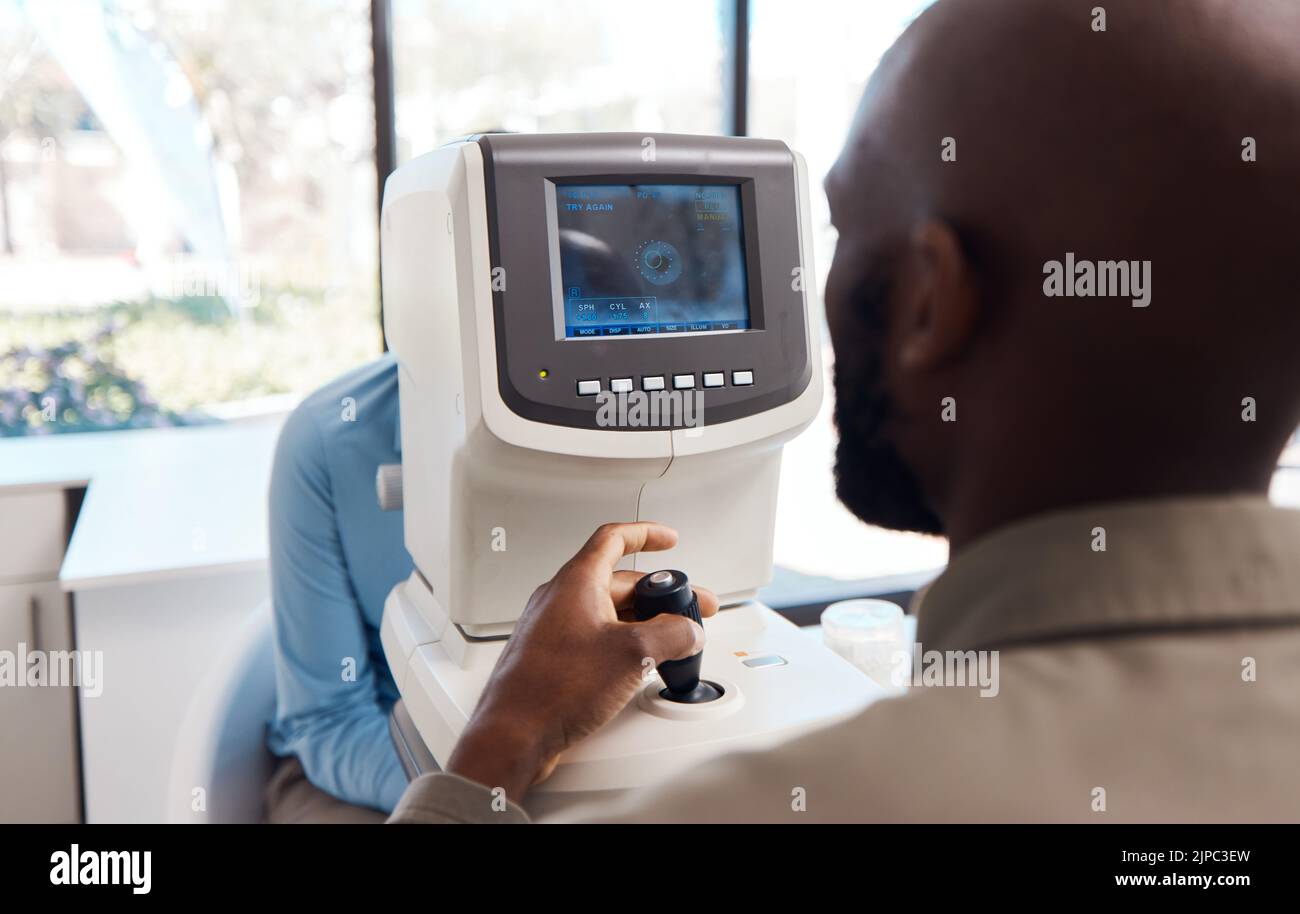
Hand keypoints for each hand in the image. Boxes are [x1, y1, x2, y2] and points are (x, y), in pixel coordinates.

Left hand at [445, 522, 718, 800]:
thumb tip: (688, 631)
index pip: (614, 539)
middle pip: (619, 582)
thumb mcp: (632, 654)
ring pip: (609, 612)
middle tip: (689, 610)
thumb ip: (671, 635)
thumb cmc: (554, 688)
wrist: (515, 732)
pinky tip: (639, 665)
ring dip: (644, 623)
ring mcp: (554, 628)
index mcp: (577, 582)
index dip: (646, 534)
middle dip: (659, 595)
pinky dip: (623, 643)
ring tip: (671, 642)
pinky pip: (595, 637)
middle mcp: (562, 599)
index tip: (668, 539)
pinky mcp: (552, 656)